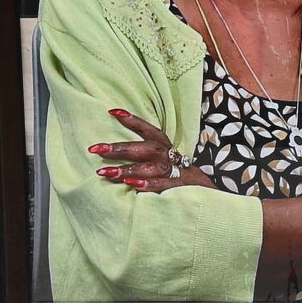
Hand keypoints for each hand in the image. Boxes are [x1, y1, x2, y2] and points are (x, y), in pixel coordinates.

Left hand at [90, 108, 212, 193]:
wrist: (205, 191)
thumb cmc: (175, 174)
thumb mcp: (162, 160)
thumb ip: (143, 156)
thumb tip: (112, 153)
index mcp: (164, 146)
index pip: (148, 130)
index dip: (132, 120)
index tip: (111, 111)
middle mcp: (169, 155)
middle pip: (145, 148)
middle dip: (120, 148)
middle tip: (96, 149)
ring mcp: (175, 171)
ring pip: (150, 167)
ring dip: (127, 169)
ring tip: (105, 172)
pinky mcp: (179, 187)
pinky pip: (162, 185)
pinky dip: (147, 184)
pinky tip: (131, 185)